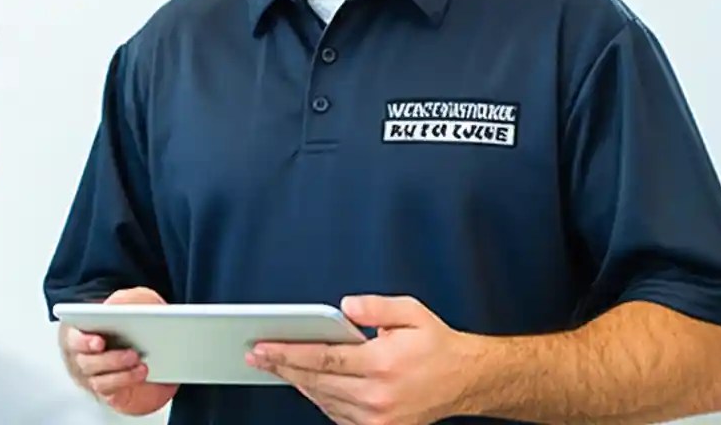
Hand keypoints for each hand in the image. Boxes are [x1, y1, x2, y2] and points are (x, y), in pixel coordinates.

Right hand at [63, 287, 177, 415]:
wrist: (142, 338)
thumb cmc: (127, 317)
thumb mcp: (128, 301)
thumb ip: (124, 300)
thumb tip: (121, 306)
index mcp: (77, 332)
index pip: (72, 338)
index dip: (83, 341)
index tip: (99, 341)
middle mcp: (80, 357)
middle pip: (87, 363)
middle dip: (110, 360)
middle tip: (133, 354)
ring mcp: (91, 377)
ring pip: (99, 382)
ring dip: (122, 375)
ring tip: (142, 367)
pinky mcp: (106, 391)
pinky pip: (112, 393)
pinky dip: (127, 384)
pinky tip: (142, 374)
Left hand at [247, 295, 479, 424]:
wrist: (464, 380)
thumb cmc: (436, 345)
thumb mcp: (411, 312)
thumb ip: (375, 307)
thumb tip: (343, 307)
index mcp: (382, 364)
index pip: (323, 358)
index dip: (288, 353)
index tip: (264, 347)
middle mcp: (377, 395)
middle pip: (315, 381)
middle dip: (281, 367)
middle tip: (256, 355)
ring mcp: (377, 418)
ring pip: (323, 400)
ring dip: (298, 382)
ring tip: (277, 365)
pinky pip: (336, 414)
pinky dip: (319, 397)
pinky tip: (309, 382)